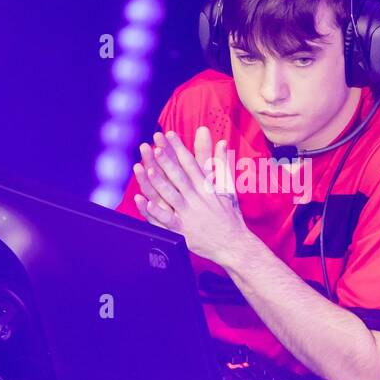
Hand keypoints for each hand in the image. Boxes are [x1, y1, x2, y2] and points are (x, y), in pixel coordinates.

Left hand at [132, 127, 250, 267]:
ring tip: (147, 169)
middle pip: (179, 176)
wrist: (234, 245)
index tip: (168, 134)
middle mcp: (196, 199)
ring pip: (170, 195)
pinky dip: (156, 211)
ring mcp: (188, 215)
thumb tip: (222, 142)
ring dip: (158, 182)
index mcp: (206, 187)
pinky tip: (145, 202)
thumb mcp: (227, 187)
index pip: (190, 162)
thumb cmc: (229, 216)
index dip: (178, 147)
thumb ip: (221, 164)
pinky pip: (166, 220)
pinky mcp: (182, 231)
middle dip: (166, 161)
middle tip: (155, 146)